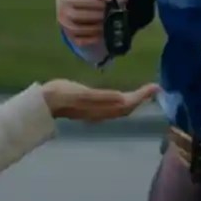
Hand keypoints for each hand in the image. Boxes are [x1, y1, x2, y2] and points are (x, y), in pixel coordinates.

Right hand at [41, 79, 158, 122]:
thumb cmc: (62, 94)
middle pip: (127, 108)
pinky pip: (114, 108)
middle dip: (142, 99)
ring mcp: (97, 113)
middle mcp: (102, 113)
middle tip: (154, 88)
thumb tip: (122, 99)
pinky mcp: (92, 110)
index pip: (128, 103)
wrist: (45, 103)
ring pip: (122, 109)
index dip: (142, 96)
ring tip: (144, 92)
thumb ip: (102, 97)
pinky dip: (124, 102)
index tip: (155, 87)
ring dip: (135, 101)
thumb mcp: (82, 93)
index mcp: (102, 108)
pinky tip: (123, 97)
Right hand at [56, 0, 127, 47]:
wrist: (72, 1)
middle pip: (84, 3)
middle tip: (113, 11)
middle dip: (101, 8)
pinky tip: (104, 33)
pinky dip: (94, 37)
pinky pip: (81, 39)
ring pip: (81, 21)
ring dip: (99, 23)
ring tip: (110, 22)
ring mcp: (63, 16)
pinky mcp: (67, 32)